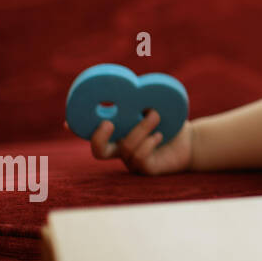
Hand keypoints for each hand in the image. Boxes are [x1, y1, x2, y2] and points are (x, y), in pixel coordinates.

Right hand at [75, 110, 194, 174]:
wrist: (192, 141)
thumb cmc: (171, 123)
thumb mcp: (154, 109)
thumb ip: (140, 102)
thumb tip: (133, 90)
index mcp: (118, 134)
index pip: (93, 133)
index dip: (78, 128)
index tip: (68, 121)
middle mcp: (121, 149)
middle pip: (98, 151)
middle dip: (98, 138)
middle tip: (108, 123)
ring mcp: (132, 161)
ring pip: (126, 147)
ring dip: (139, 128)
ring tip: (154, 115)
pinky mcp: (146, 170)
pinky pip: (140, 158)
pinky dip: (148, 143)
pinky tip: (159, 135)